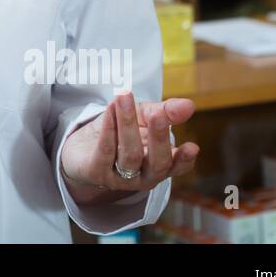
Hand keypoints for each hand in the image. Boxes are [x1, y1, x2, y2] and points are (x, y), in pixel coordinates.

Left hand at [59, 92, 198, 205]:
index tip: (193, 147)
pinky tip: (109, 110)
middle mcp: (144, 176)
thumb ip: (165, 111)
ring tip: (124, 98)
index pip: (176, 166)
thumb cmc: (119, 133)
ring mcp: (120, 178)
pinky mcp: (97, 173)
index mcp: (160, 164)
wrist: (82, 148)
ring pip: (130, 155)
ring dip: (127, 124)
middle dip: (159, 138)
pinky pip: (105, 152)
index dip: (185, 159)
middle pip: (157, 162)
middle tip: (159, 114)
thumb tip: (189, 105)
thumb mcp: (143, 117)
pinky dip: (109, 130)